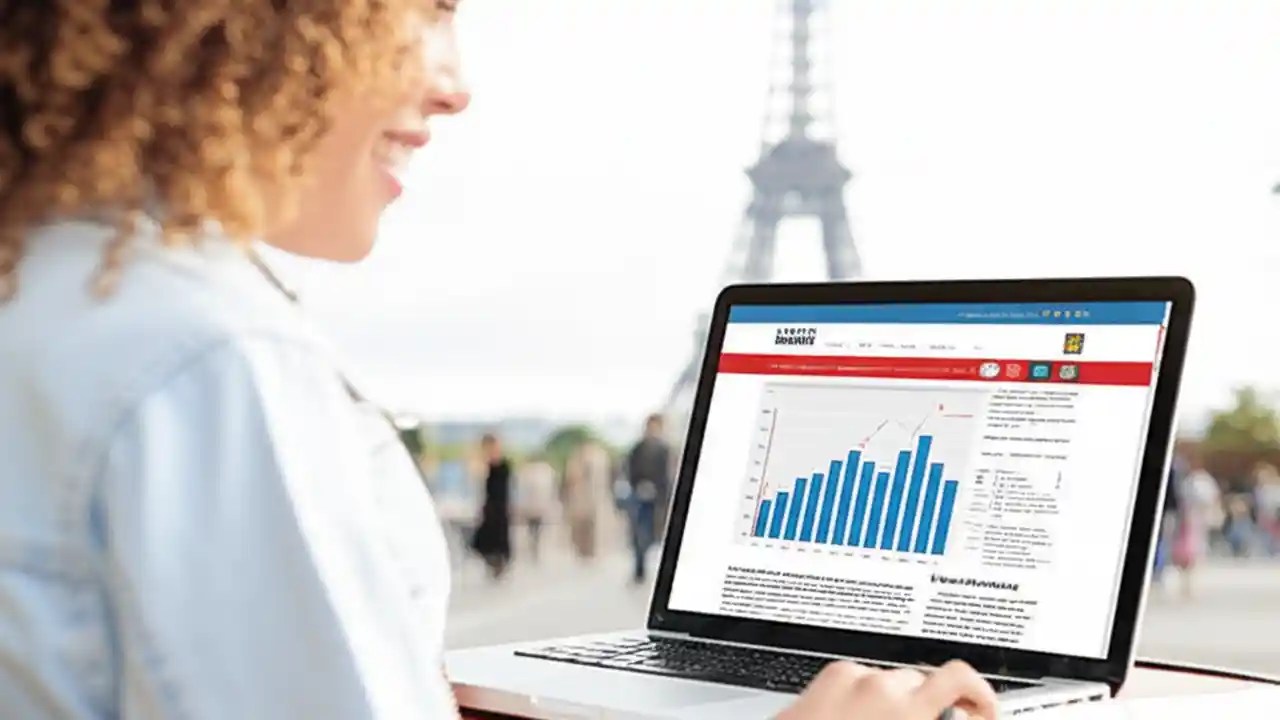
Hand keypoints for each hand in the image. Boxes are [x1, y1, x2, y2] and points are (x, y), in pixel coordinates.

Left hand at [778, 660, 998, 719]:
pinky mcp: (833, 674)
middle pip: (926, 682)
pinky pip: (866, 678)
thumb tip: (959, 719)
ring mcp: (856, 677)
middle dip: (930, 706)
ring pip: (895, 681)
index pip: (961, 679)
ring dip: (897, 702)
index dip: (981, 694)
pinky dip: (868, 695)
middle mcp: (884, 687)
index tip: (982, 709)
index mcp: (909, 710)